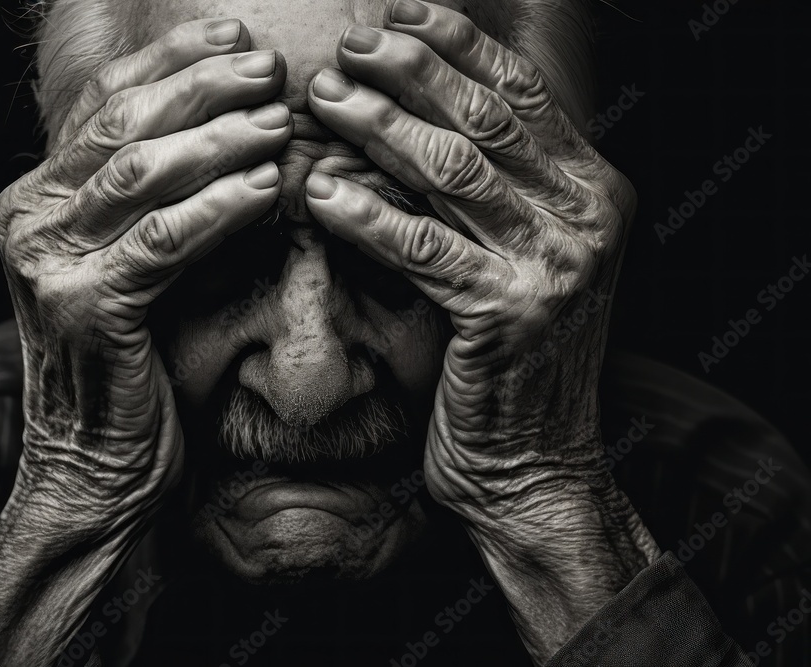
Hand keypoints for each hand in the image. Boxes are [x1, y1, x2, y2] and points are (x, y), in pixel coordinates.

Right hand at [0, 19, 291, 664]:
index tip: (235, 36)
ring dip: (221, 137)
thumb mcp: (129, 265)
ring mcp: (47, 262)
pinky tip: (269, 187)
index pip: (104, 102)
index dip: (172, 60)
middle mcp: (27, 218)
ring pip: (143, 171)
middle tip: (268, 68)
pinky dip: (221, 207)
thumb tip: (233, 120)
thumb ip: (153, 198)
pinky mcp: (85, 307)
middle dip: (203, 86)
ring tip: (280, 120)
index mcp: (34, 197)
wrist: (93, 466)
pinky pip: (166, 239)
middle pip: (123, 122)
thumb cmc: (128, 363)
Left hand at [304, 0, 657, 660]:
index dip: (454, 44)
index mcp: (595, 189)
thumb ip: (496, 188)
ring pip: (452, 169)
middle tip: (346, 50)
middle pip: (485, 116)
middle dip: (409, 72)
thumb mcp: (521, 259)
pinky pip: (421, 245)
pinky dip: (366, 212)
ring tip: (322, 100)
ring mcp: (557, 264)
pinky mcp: (509, 313)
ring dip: (379, 126)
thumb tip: (418, 109)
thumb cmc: (509, 359)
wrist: (533, 464)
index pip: (520, 91)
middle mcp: (589, 216)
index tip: (393, 18)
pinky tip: (319, 190)